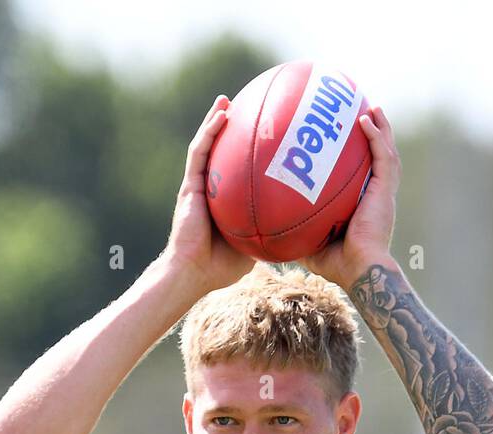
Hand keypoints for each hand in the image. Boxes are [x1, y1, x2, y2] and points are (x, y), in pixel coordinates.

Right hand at [163, 95, 256, 294]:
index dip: (243, 151)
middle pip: (219, 152)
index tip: (260, 135)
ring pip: (206, 144)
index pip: (233, 169)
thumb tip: (302, 227)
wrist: (194, 272)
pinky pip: (200, 152)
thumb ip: (272, 232)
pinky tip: (221, 115)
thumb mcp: (255, 246)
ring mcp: (198, 185)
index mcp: (222, 199)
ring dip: (215, 120)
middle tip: (244, 107)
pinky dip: (210, 131)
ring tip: (226, 100)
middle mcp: (209, 188)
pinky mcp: (190, 186)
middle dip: (228, 128)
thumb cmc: (222, 266)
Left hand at [297, 106, 400, 289]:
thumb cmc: (337, 265)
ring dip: (381, 128)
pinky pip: (383, 156)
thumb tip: (268, 230)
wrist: (360, 270)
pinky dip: (376, 136)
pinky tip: (365, 119)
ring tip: (372, 108)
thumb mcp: (311, 244)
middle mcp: (377, 196)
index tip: (350, 143)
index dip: (361, 159)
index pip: (365, 177)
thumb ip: (296, 232)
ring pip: (386, 152)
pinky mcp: (385, 191)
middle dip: (376, 136)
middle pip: (380, 159)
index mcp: (364, 206)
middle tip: (365, 114)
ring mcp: (383, 193)